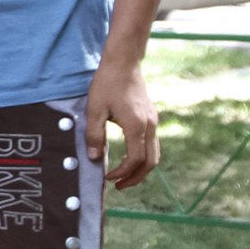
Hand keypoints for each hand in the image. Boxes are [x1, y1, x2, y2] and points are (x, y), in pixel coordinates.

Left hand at [85, 54, 159, 189]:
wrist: (123, 63)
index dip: (122, 172)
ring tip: (124, 176)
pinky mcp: (152, 117)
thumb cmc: (106, 84)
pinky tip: (129, 158)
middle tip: (119, 186)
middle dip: (136, 177)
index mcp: (136, 126)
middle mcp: (150, 125)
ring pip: (155, 154)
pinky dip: (144, 156)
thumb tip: (94, 158)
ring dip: (142, 169)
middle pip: (151, 162)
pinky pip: (153, 144)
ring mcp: (153, 121)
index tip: (108, 177)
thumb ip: (94, 135)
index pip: (135, 159)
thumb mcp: (94, 110)